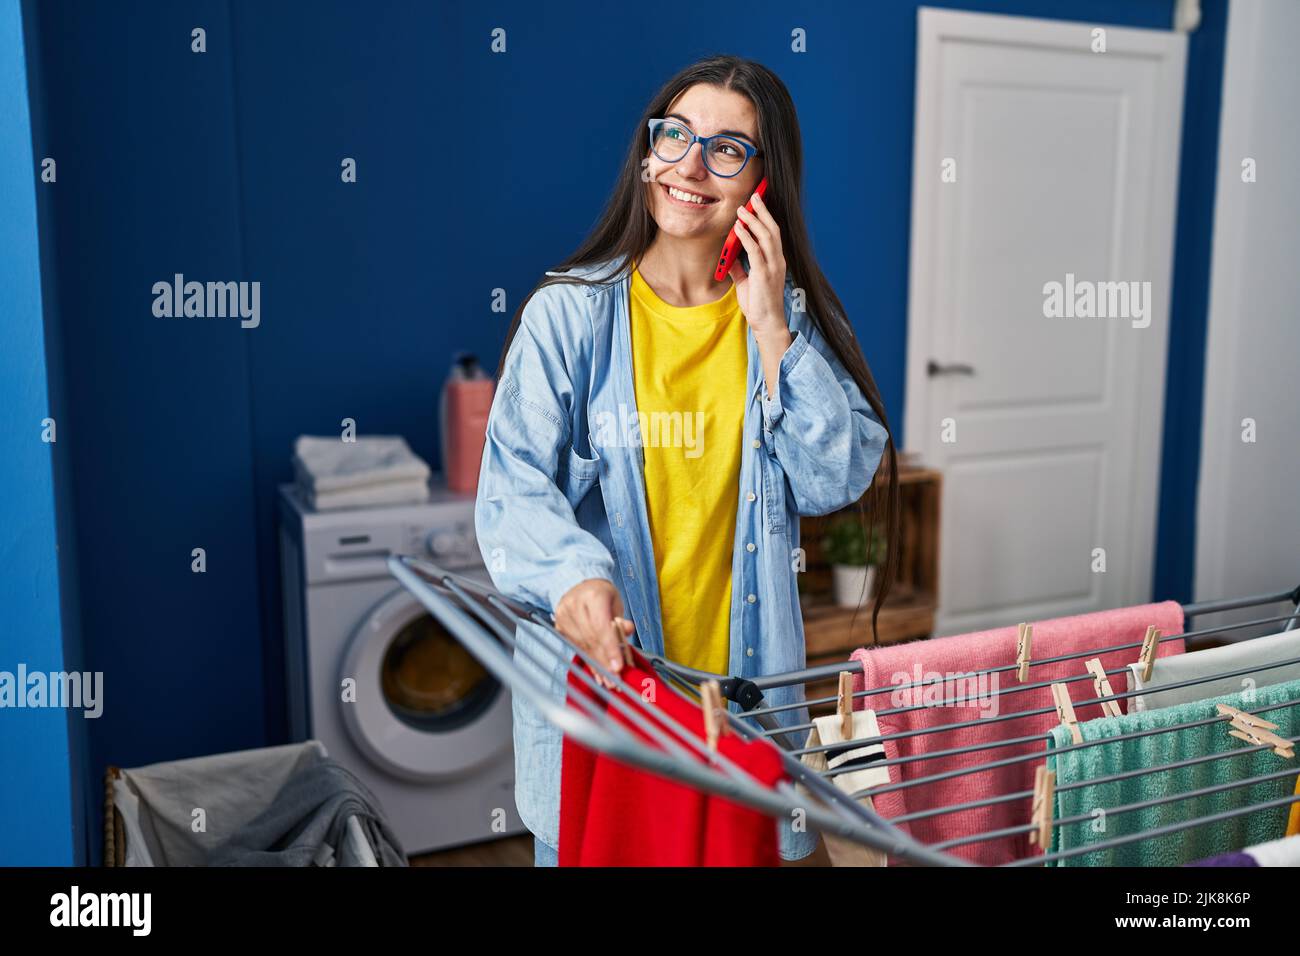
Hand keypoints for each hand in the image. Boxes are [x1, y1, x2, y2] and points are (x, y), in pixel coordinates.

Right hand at [553, 578, 635, 687]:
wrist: (577, 585)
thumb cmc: (601, 594)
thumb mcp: (616, 602)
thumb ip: (621, 620)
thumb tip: (626, 632)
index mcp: (592, 596)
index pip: (601, 626)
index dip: (610, 648)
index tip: (618, 667)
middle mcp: (574, 606)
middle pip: (591, 640)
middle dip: (605, 662)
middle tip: (616, 681)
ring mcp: (564, 617)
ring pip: (583, 647)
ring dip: (597, 666)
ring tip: (609, 681)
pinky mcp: (559, 627)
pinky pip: (577, 648)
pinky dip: (589, 662)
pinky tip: (598, 674)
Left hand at [728, 189, 789, 339]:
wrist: (767, 323)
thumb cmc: (759, 305)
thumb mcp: (746, 283)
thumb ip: (740, 269)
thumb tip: (731, 258)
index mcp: (775, 261)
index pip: (773, 233)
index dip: (767, 217)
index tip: (759, 203)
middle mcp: (777, 260)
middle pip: (772, 229)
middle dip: (763, 211)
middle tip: (754, 196)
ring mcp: (772, 266)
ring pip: (766, 235)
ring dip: (754, 220)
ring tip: (743, 208)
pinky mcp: (764, 274)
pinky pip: (755, 250)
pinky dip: (746, 237)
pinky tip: (738, 228)